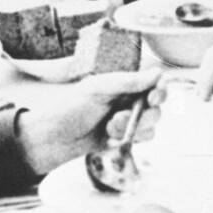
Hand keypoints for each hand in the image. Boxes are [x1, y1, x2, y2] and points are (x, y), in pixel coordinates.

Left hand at [16, 70, 164, 175]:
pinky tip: (110, 138)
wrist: (53, 138)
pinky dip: (129, 139)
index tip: (154, 97)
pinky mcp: (124, 139)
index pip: (153, 83)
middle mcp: (128, 101)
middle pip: (156, 107)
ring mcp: (127, 121)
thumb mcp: (98, 89)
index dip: (160, 89)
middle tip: (124, 115)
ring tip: (109, 127)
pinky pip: (141, 140)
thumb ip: (128, 82)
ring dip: (133, 128)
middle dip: (146, 114)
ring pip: (151, 126)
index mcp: (123, 84)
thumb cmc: (70, 107)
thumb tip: (158, 73)